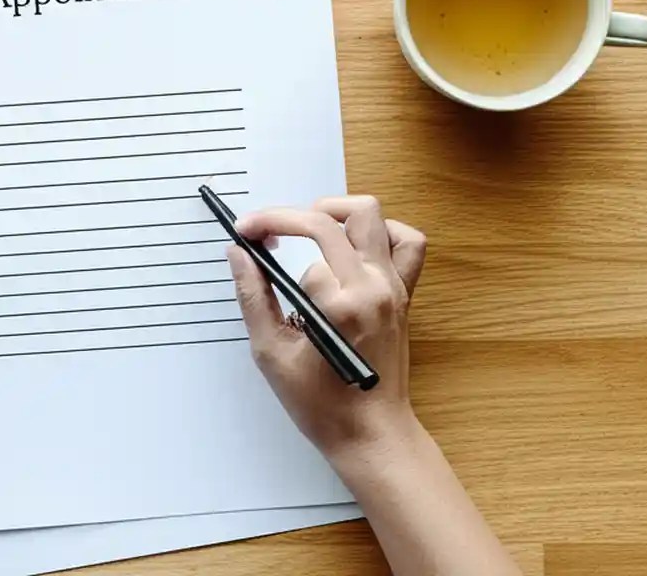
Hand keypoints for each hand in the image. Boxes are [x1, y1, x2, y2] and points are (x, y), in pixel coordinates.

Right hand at [228, 196, 426, 462]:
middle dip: (291, 216)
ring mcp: (395, 288)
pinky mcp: (404, 294)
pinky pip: (407, 243)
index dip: (269, 229)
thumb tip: (239, 253)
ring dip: (338, 212)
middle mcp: (374, 287)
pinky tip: (354, 245)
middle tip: (266, 232)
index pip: (303, 239)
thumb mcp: (271, 352)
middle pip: (334, 220)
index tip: (245, 233)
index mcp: (340, 303)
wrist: (371, 434)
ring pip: (375, 218)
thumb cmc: (321, 405)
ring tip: (310, 229)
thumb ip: (253, 296)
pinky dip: (383, 231)